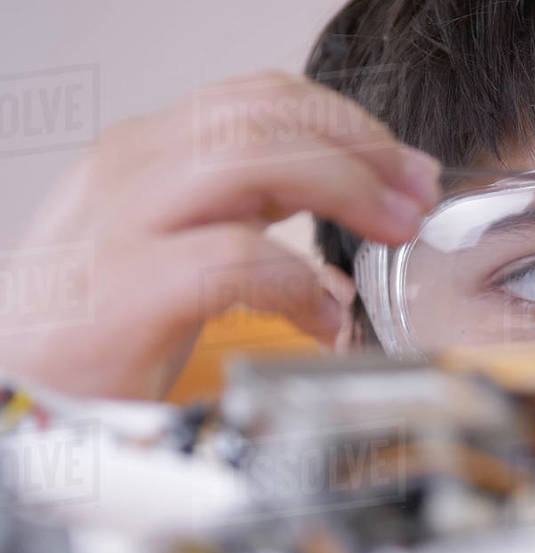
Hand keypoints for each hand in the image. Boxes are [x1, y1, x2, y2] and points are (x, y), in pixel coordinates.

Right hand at [0, 71, 439, 399]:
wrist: (11, 396)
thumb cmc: (101, 328)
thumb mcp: (178, 240)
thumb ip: (248, 208)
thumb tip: (349, 199)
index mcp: (148, 154)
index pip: (259, 98)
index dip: (347, 123)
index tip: (404, 167)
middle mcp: (130, 170)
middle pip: (265, 113)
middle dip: (362, 147)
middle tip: (417, 196)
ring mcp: (121, 224)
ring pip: (251, 158)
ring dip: (346, 191)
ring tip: (393, 233)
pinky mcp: (122, 292)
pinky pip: (235, 259)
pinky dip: (300, 283)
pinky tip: (325, 318)